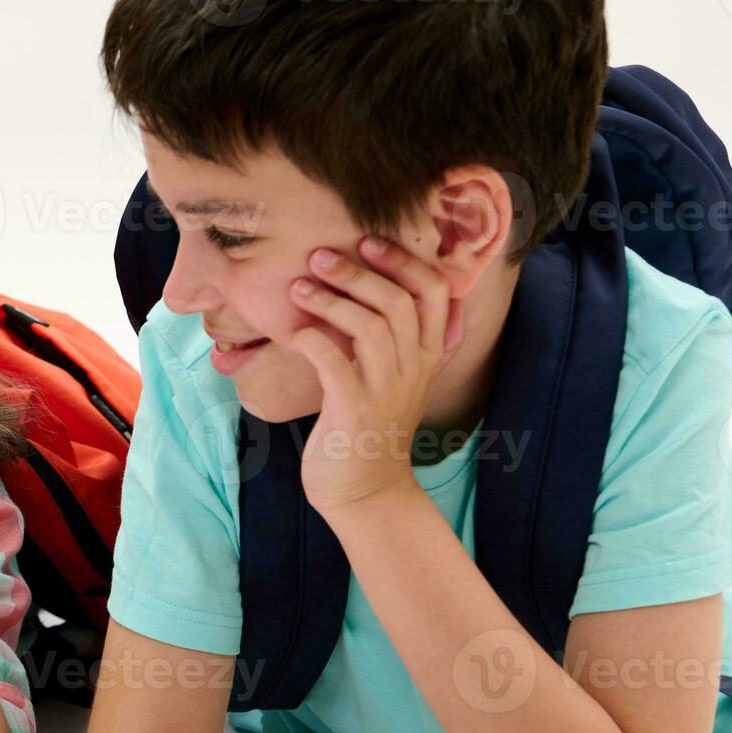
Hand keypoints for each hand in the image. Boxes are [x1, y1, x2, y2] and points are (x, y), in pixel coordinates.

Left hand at [287, 236, 466, 516]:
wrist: (363, 490)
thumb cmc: (367, 425)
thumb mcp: (391, 375)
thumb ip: (390, 336)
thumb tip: (365, 284)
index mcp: (426, 354)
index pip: (436, 292)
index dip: (405, 262)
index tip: (369, 242)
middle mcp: (413, 368)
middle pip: (399, 302)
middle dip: (359, 272)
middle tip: (320, 256)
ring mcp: (386, 391)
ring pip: (372, 327)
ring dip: (331, 301)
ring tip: (299, 287)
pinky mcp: (354, 412)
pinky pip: (336, 364)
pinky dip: (314, 341)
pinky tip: (295, 333)